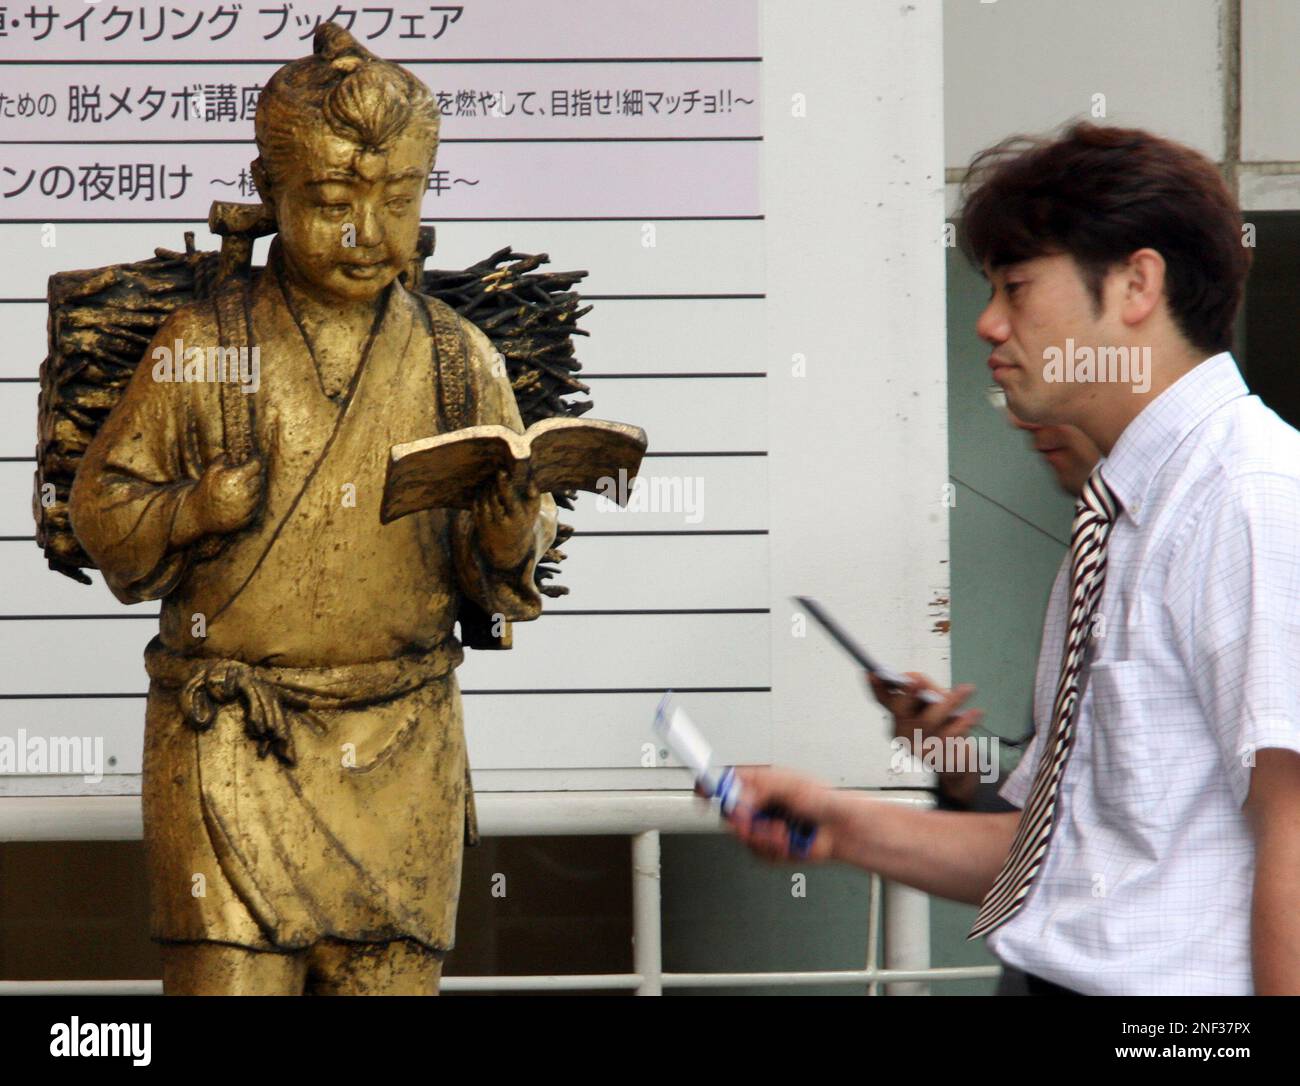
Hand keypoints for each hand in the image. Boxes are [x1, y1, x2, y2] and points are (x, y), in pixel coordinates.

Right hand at [178, 454, 262, 542]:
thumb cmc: (204, 490)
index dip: (255, 461)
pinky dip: (250, 503)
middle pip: (258, 480)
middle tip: (243, 476)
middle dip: (252, 476)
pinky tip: (239, 501)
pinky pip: (255, 507)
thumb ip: (221, 459)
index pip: (256, 466)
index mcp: (237, 478)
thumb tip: (231, 453)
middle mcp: (245, 493)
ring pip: (258, 494)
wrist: (197, 515)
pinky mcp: (247, 518)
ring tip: (238, 490)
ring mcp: (247, 507)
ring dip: (252, 490)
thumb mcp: (210, 471)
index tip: (253, 460)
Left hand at [473, 470, 540, 569]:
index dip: (504, 484)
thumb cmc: (524, 521)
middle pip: (494, 496)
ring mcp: (490, 523)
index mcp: (519, 517)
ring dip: (487, 487)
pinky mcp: (480, 524)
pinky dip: (480, 494)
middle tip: (498, 472)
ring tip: (493, 481)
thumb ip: (534, 494)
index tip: (502, 471)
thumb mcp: (533, 511)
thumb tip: (531, 477)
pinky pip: (476, 504)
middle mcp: (503, 521)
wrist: (509, 548)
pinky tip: (485, 491)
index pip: (510, 498)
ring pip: (484, 498)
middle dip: (494, 483)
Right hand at [718, 766, 838, 863]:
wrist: (840, 831)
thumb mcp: (791, 786)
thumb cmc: (822, 801)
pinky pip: (758, 854)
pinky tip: (790, 843)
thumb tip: (739, 798)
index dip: (709, 787)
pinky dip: (775, 852)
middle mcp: (757, 804)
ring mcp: (761, 826)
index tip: (704, 796)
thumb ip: (762, 790)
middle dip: (742, 823)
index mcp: (759, 783)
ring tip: (785, 833)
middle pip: (728, 814)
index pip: (724, 781)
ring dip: (765, 839)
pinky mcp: (768, 847)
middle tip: (753, 823)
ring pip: (744, 838)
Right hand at [868, 671, 982, 803]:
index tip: (872, 673)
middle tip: (917, 679)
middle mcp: (903, 733)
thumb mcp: (933, 708)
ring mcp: (918, 748)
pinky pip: (951, 736)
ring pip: (930, 721)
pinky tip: (976, 712)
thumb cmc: (943, 728)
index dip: (876, 687)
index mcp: (899, 718)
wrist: (955, 764)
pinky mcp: (937, 759)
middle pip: (901, 711)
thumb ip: (925, 692)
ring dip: (950, 702)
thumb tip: (919, 681)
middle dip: (907, 694)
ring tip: (968, 689)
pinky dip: (965, 723)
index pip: (883, 700)